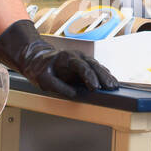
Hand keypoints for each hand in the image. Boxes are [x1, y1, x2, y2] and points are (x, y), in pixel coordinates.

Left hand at [0, 19, 119, 97]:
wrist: (37, 59)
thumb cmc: (40, 69)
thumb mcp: (43, 80)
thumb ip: (58, 86)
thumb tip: (74, 94)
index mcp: (66, 57)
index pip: (81, 66)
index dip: (89, 76)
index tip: (95, 87)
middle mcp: (77, 56)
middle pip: (93, 65)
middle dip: (103, 76)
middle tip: (111, 87)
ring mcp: (81, 60)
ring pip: (97, 66)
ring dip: (106, 76)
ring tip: (114, 86)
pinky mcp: (84, 65)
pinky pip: (96, 69)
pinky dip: (103, 75)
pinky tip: (110, 82)